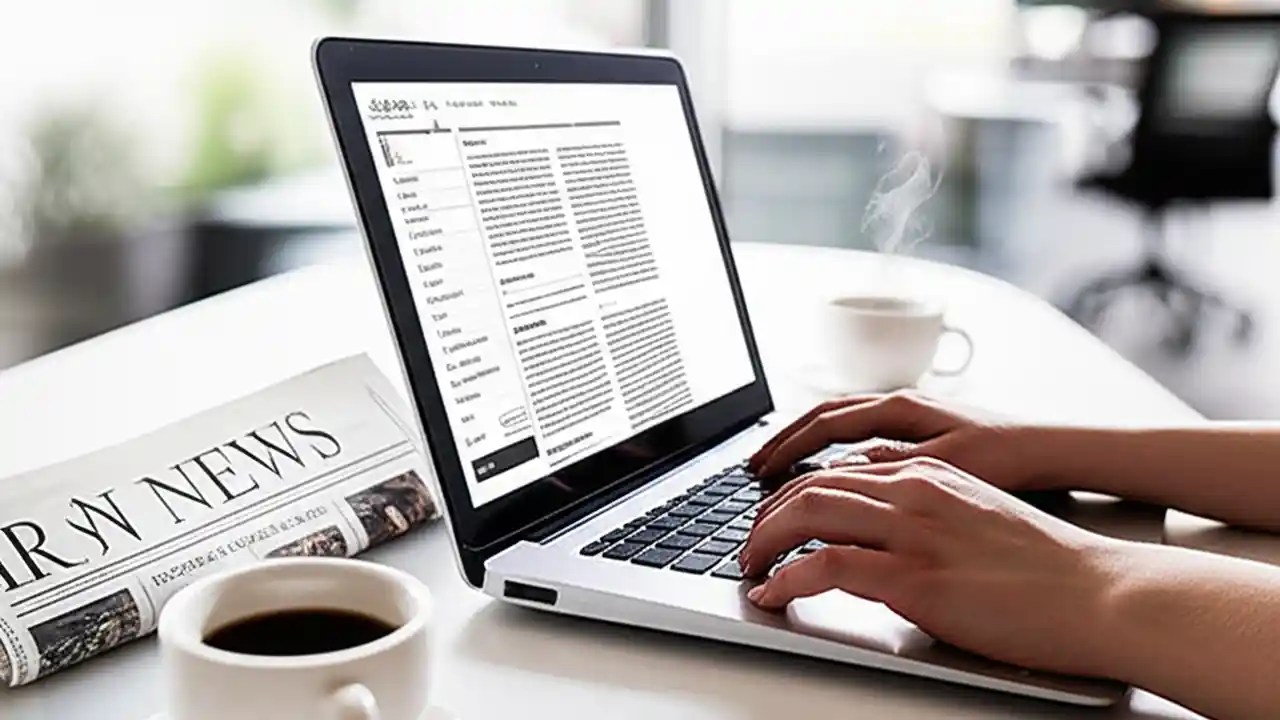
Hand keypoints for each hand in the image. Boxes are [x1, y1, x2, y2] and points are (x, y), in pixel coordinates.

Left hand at [739, 458, 1128, 677]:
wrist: (1099, 593)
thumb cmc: (1046, 568)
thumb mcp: (977, 518)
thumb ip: (928, 513)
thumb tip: (884, 532)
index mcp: (929, 475)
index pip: (837, 471)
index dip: (791, 494)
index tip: (770, 516)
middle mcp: (914, 490)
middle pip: (811, 486)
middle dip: (766, 516)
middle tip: (748, 546)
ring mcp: (913, 530)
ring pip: (807, 513)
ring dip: (764, 542)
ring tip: (749, 568)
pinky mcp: (915, 577)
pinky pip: (825, 566)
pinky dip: (786, 579)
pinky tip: (772, 595)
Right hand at [748, 392, 1055, 492]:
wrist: (1052, 449)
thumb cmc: (1006, 455)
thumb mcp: (944, 466)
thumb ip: (889, 465)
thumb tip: (838, 468)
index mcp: (899, 407)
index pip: (824, 422)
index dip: (787, 446)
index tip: (759, 470)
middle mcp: (899, 403)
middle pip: (823, 416)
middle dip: (785, 441)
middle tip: (754, 468)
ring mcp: (908, 414)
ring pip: (840, 423)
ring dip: (805, 444)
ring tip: (779, 468)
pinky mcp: (920, 431)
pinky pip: (860, 434)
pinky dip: (832, 449)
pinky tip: (827, 472)